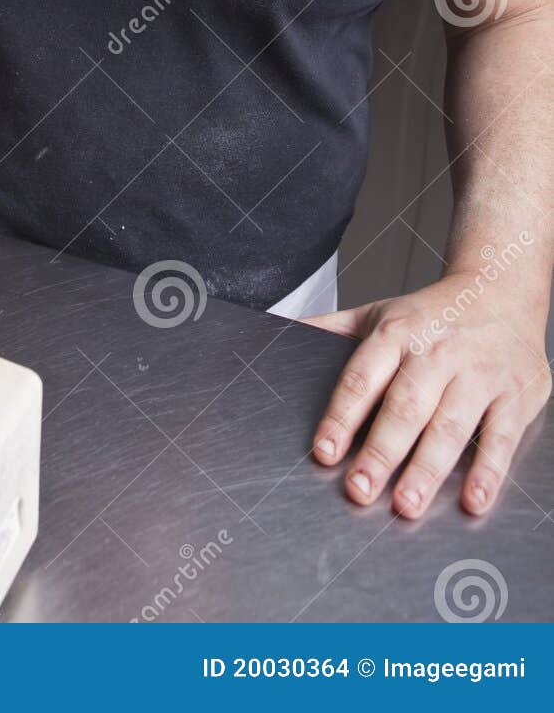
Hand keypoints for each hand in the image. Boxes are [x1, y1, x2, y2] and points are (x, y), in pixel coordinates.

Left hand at [303, 273, 551, 517]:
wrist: (502, 289)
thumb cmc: (431, 315)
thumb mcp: (378, 313)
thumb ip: (331, 329)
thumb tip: (276, 333)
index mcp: (397, 334)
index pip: (363, 377)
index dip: (342, 415)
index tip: (325, 451)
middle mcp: (436, 352)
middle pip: (405, 405)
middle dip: (381, 450)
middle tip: (360, 488)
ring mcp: (478, 374)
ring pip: (450, 425)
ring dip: (428, 468)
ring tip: (406, 504)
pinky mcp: (516, 395)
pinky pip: (501, 437)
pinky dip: (488, 471)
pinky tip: (472, 500)